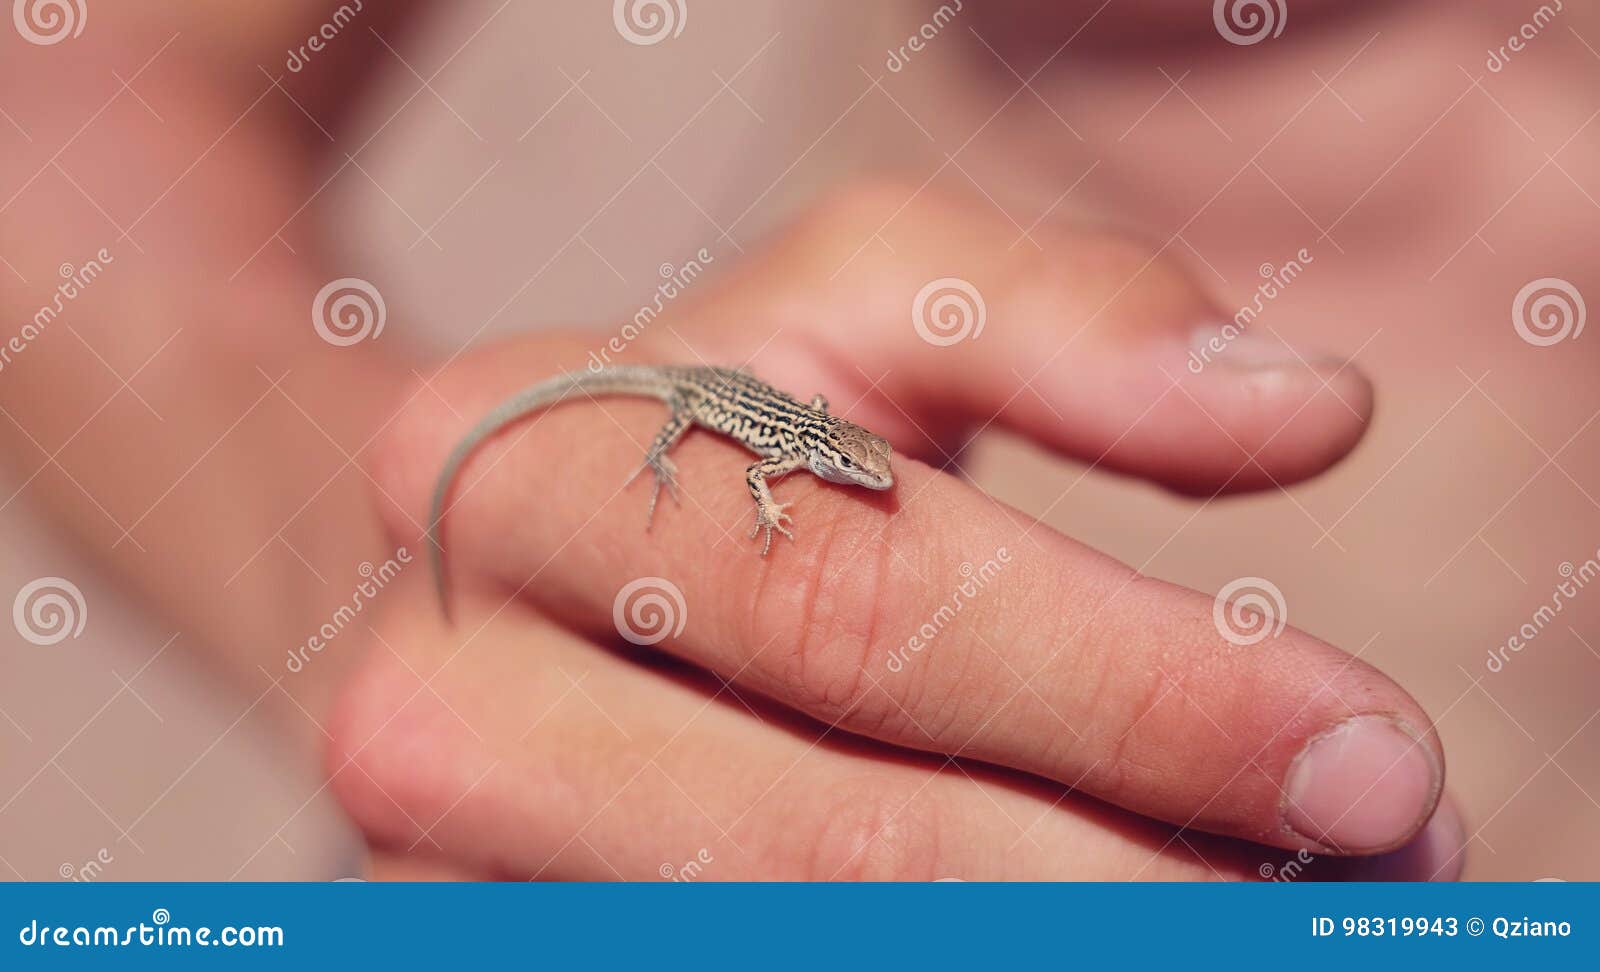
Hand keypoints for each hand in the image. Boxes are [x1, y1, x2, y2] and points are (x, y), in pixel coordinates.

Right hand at [329, 179, 1461, 878]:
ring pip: (804, 940)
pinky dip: (958, 966)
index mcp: (511, 476)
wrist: (505, 568)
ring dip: (1075, 935)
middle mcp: (436, 700)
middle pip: (837, 840)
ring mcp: (442, 874)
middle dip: (1136, 876)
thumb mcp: (859, 307)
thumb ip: (1067, 319)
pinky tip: (1086, 912)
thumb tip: (1304, 409)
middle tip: (1370, 864)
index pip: (858, 606)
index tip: (1372, 749)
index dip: (1134, 692)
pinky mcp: (482, 945)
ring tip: (1262, 900)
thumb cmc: (714, 421)